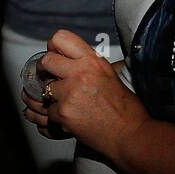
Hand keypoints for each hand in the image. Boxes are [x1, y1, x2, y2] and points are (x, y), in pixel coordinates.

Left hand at [20, 29, 150, 157]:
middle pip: (46, 61)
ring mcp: (70, 93)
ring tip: (67, 104)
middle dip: (45, 70)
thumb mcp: (110, 75)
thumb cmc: (126, 110)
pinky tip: (69, 119)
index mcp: (93, 61)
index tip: (54, 54)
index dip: (53, 47)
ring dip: (52, 98)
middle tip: (49, 77)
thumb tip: (70, 59)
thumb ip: (88, 65)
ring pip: (44, 89)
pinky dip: (56, 117)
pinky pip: (48, 112)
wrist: (130, 135)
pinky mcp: (63, 113)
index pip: (61, 38)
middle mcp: (80, 73)